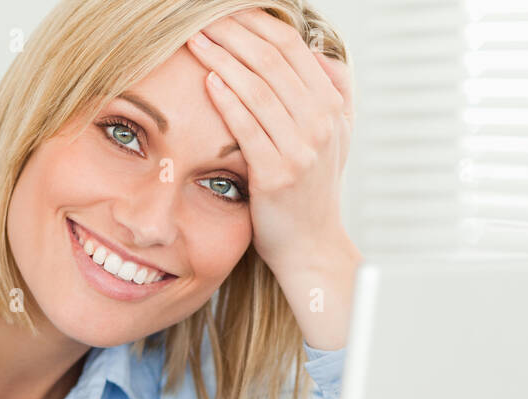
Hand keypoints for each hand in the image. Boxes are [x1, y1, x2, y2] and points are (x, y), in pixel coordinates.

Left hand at [186, 10, 360, 348]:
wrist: (311, 246)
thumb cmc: (310, 193)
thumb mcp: (331, 138)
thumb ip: (327, 93)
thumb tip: (311, 52)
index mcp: (332, 105)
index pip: (292, 47)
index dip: (257, 23)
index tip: (227, 13)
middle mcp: (322, 122)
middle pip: (273, 59)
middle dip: (234, 33)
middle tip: (202, 19)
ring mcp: (302, 149)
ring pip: (259, 87)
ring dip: (224, 58)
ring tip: (196, 41)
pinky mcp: (278, 174)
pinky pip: (249, 127)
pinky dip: (228, 100)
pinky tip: (208, 81)